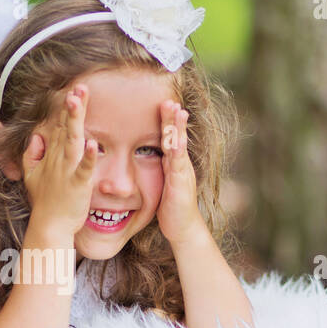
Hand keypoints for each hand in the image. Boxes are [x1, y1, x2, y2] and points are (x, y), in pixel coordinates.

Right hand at [21, 84, 95, 238]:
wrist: (49, 226)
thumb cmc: (44, 201)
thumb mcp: (31, 175)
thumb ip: (32, 154)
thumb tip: (36, 137)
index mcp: (51, 155)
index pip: (58, 126)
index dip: (65, 108)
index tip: (73, 89)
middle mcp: (58, 159)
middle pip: (65, 127)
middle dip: (72, 107)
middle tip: (79, 86)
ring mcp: (67, 170)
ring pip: (72, 140)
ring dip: (74, 120)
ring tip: (77, 101)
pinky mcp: (78, 184)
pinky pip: (83, 168)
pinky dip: (88, 157)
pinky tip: (93, 144)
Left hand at [155, 100, 205, 244]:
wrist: (183, 228)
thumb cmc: (170, 209)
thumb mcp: (161, 185)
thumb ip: (156, 172)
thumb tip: (143, 162)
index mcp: (173, 164)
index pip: (169, 138)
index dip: (166, 122)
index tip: (163, 105)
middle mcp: (180, 164)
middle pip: (176, 135)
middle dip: (173, 117)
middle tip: (169, 99)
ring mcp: (182, 171)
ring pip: (180, 144)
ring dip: (178, 126)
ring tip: (176, 109)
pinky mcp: (181, 182)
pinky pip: (179, 162)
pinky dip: (178, 148)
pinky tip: (177, 139)